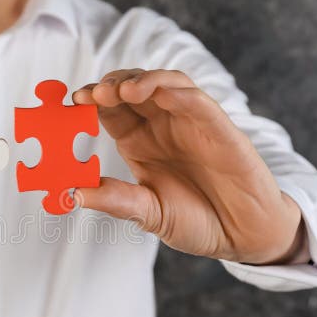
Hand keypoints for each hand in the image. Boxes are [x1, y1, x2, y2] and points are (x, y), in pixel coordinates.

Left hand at [73, 69, 305, 264]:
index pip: (110, 109)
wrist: (243, 235)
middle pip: (134, 89)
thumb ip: (116, 200)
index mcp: (139, 141)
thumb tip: (73, 194)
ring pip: (166, 84)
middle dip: (112, 85)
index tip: (75, 101)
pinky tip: (163, 94)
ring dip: (143, 81)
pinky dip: (180, 93)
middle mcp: (162, 126)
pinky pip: (200, 103)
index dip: (92, 100)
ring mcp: (191, 123)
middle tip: (94, 93)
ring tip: (122, 90)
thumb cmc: (196, 221)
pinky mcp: (220, 129)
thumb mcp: (148, 214)